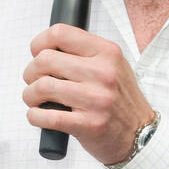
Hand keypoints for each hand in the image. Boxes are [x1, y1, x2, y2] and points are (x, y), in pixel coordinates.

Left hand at [22, 24, 154, 164]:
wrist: (140, 135)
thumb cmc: (119, 101)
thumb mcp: (113, 66)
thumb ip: (85, 54)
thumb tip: (45, 49)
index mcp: (107, 53)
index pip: (60, 33)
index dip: (39, 44)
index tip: (37, 54)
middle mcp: (103, 73)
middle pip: (45, 60)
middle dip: (30, 72)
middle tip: (33, 82)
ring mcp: (96, 99)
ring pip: (42, 87)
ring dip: (29, 95)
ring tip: (34, 100)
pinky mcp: (89, 125)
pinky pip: (47, 116)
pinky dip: (34, 116)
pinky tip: (37, 115)